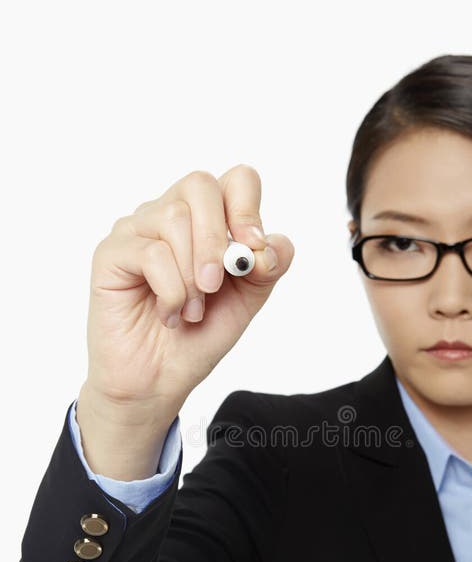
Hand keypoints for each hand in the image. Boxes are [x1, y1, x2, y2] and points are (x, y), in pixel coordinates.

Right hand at [83, 164, 294, 416]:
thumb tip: (271, 245)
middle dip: (215, 238)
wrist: (159, 381)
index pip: (236, 181)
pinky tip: (168, 315)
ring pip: (173, 219)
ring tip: (191, 312)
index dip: (248, 207)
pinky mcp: (111, 252)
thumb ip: (266, 269)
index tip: (254, 250)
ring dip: (191, 276)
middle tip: (216, 284)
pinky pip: (150, 253)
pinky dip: (170, 291)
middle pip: (200, 185)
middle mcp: (170, 215)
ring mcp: (138, 230)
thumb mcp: (246, 302)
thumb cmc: (198, 337)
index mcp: (209, 221)